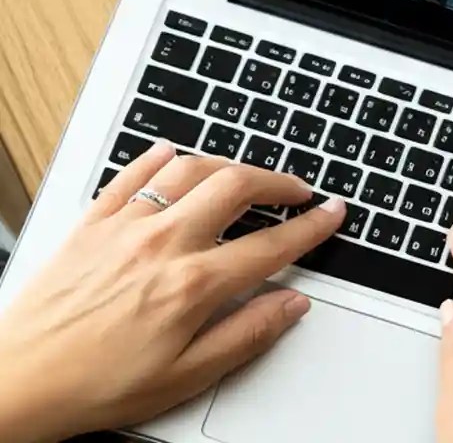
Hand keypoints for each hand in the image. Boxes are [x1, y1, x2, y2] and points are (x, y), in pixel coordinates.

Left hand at [0, 140, 344, 442]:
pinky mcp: (91, 223)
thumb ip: (247, 335)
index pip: (271, 245)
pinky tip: (173, 156)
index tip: (331, 214)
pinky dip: (160, 157)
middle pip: (236, 187)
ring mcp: (125, 227)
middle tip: (297, 191)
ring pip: (189, 168)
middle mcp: (162, 245)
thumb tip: (291, 305)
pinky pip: (132, 172)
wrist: (15, 383)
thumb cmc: (94, 386)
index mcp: (192, 286)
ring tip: (246, 175)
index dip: (311, 226)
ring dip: (227, 164)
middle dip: (278, 182)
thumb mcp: (185, 378)